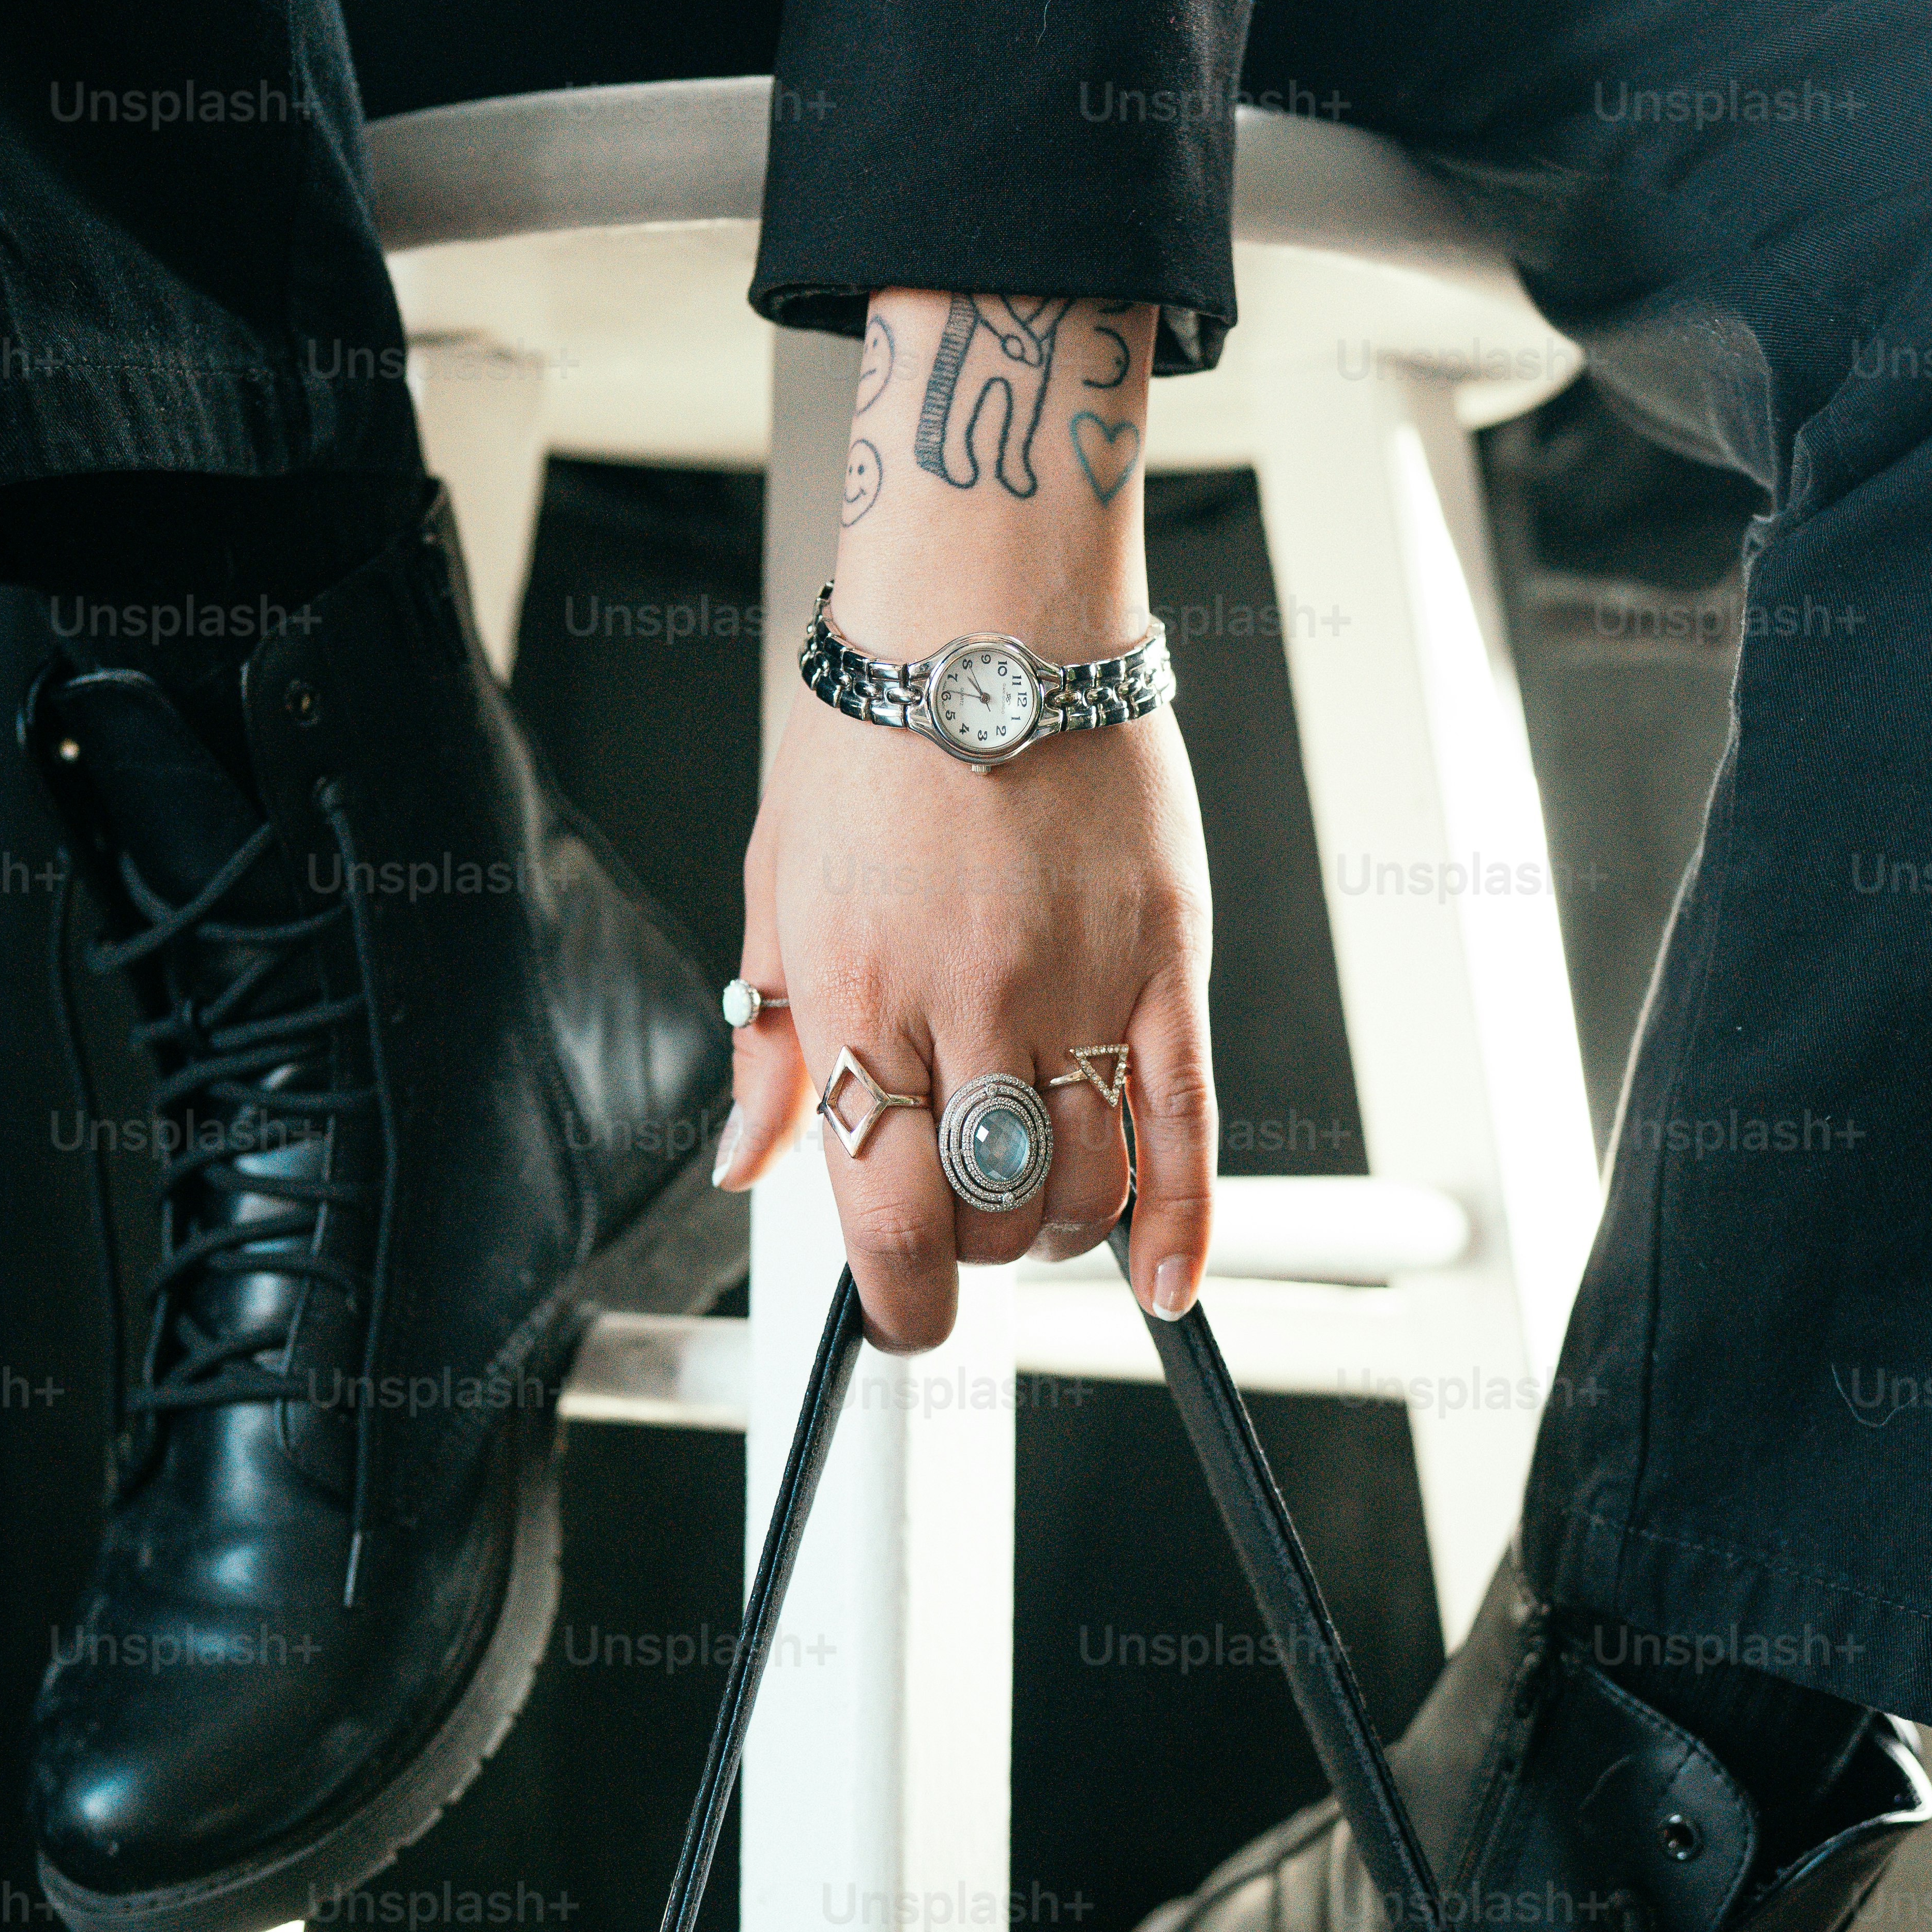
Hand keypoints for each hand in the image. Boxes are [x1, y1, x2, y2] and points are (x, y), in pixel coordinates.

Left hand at [723, 682, 1215, 1351]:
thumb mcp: (776, 896)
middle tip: (965, 1205)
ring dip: (1058, 1228)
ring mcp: (1077, 988)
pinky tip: (1164, 1284)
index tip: (899, 1316)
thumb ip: (771, 1049)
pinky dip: (1181, 1224)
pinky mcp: (1164, 961)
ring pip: (1083, 1189)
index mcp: (861, 1000)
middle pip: (990, 1218)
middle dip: (973, 1245)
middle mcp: (970, 1007)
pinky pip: (1184, 1124)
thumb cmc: (871, 742)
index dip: (897, 1305)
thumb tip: (746, 1166)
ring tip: (1037, 1192)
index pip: (890, 1224)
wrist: (985, 615)